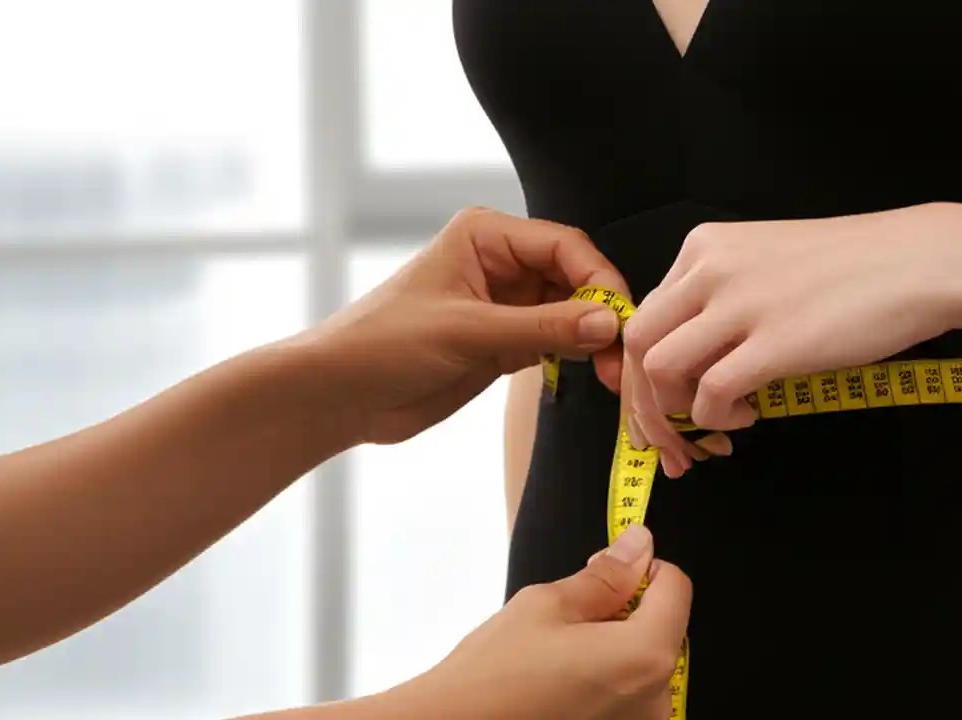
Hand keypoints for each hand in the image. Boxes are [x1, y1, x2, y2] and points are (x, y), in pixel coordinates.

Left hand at [288, 207, 629, 444]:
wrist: (339, 396)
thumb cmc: (382, 344)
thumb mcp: (466, 332)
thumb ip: (540, 327)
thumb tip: (608, 324)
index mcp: (486, 236)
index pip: (565, 247)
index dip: (599, 281)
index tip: (621, 322)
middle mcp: (501, 263)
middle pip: (576, 279)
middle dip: (602, 315)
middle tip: (623, 358)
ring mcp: (505, 304)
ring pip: (572, 313)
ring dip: (594, 341)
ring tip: (613, 376)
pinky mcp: (505, 341)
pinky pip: (556, 341)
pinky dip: (576, 358)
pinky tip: (593, 378)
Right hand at [377, 524, 690, 719]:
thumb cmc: (494, 676)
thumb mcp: (549, 605)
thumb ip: (607, 575)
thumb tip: (640, 544)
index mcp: (646, 656)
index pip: (677, 588)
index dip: (646, 568)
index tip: (612, 569)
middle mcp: (657, 700)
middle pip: (666, 628)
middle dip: (630, 609)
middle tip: (576, 610)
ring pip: (647, 662)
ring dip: (619, 645)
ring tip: (563, 650)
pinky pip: (632, 694)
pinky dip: (610, 678)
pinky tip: (567, 679)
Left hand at [623, 203, 961, 476]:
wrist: (922, 262)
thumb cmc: (857, 268)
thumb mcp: (769, 265)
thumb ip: (723, 299)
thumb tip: (695, 362)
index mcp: (704, 247)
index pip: (645, 317)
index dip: (642, 375)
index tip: (658, 414)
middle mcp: (708, 269)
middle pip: (638, 346)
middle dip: (644, 406)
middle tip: (669, 443)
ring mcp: (738, 303)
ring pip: (660, 370)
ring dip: (675, 416)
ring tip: (714, 432)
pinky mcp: (772, 342)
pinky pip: (710, 395)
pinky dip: (718, 419)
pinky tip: (749, 417)